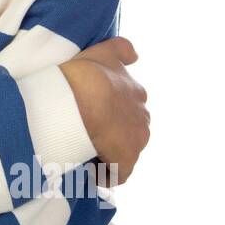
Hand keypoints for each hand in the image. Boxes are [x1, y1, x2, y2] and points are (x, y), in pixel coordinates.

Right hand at [58, 36, 150, 184]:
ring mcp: (136, 140)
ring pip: (123, 151)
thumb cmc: (86, 74)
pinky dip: (105, 174)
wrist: (82, 98)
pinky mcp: (126, 160)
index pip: (127, 107)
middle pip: (128, 130)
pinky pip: (116, 173)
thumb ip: (120, 49)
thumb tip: (135, 56)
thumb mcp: (102, 51)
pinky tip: (88, 171)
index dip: (110, 113)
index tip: (93, 115)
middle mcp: (142, 116)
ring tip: (84, 152)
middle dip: (112, 133)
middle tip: (86, 132)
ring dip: (108, 153)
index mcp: (136, 93)